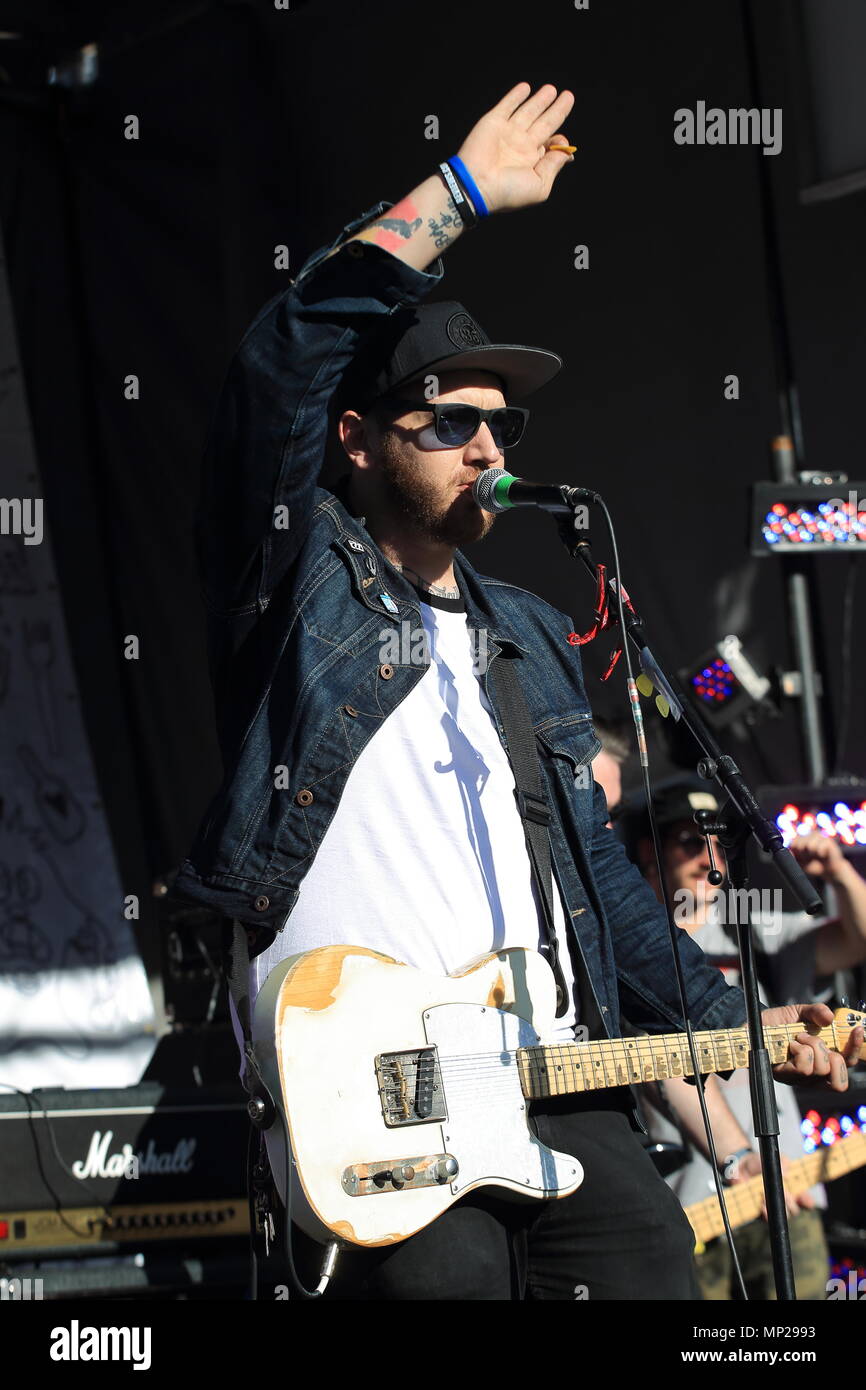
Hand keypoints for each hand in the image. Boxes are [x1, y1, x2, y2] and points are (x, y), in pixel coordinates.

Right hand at [456, 82, 575, 214]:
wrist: (477, 185)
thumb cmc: (509, 191)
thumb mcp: (540, 185)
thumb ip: (554, 165)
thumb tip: (567, 151)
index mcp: (531, 162)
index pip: (550, 144)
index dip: (559, 139)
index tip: (561, 139)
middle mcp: (520, 145)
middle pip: (544, 123)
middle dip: (556, 110)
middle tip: (568, 96)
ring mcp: (507, 133)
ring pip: (528, 111)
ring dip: (540, 100)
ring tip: (551, 89)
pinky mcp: (493, 122)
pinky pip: (507, 106)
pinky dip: (515, 96)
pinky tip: (525, 88)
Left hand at [730, 1151, 814, 1218]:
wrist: (740, 1166)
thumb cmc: (760, 1163)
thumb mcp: (772, 1159)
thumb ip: (782, 1162)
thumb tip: (786, 1172)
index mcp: (791, 1188)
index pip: (804, 1198)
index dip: (807, 1201)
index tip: (807, 1200)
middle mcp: (784, 1199)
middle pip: (794, 1209)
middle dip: (791, 1202)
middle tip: (786, 1193)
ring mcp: (772, 1205)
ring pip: (782, 1214)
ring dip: (778, 1207)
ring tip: (770, 1197)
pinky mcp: (760, 1211)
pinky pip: (767, 1217)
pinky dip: (766, 1212)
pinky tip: (762, 1205)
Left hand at [762, 1002, 862, 1088]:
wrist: (754, 1024)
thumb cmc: (779, 1023)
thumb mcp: (800, 1012)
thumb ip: (816, 1012)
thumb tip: (830, 1017)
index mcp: (823, 1061)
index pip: (848, 1065)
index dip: (856, 1050)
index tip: (857, 1030)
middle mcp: (813, 1075)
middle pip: (838, 1080)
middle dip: (831, 1054)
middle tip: (816, 1039)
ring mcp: (799, 1078)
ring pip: (821, 1070)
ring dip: (813, 1047)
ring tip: (799, 1037)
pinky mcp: (785, 1076)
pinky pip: (803, 1067)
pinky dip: (800, 1049)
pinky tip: (790, 1043)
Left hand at [788, 832, 848, 883]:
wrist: (830, 871)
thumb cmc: (814, 866)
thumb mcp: (800, 863)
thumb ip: (792, 857)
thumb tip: (787, 851)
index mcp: (800, 839)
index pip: (793, 844)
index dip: (797, 853)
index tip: (802, 858)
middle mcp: (808, 835)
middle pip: (799, 844)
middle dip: (804, 855)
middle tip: (811, 858)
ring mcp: (818, 836)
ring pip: (809, 845)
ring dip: (813, 855)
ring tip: (817, 856)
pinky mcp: (827, 839)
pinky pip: (819, 848)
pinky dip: (821, 855)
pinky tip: (824, 855)